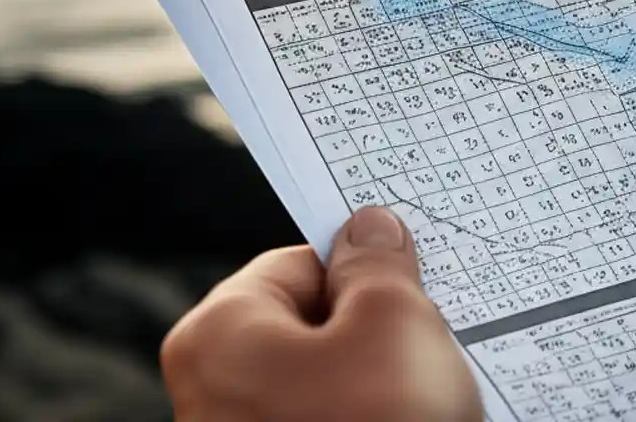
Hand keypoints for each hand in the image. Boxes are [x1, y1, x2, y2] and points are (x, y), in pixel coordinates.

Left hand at [160, 207, 481, 421]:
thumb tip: (370, 231)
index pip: (297, 264)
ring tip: (422, 404)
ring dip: (381, 386)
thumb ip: (380, 264)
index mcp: (216, 337)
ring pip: (328, 386)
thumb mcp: (395, 323)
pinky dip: (373, 420)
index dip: (362, 270)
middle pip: (311, 328)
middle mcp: (212, 395)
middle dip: (375, 334)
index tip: (406, 280)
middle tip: (422, 348)